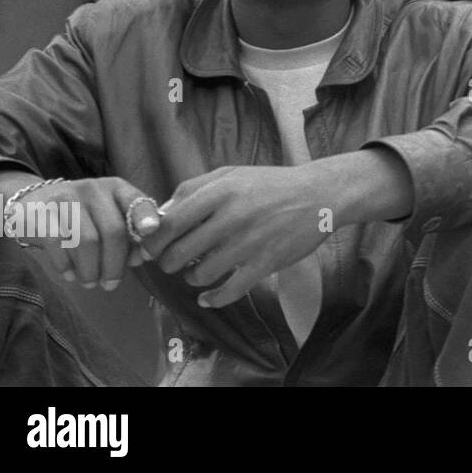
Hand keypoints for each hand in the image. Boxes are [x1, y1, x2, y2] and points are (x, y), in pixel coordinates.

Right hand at [11, 177, 159, 291]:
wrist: (34, 204)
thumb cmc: (83, 216)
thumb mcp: (108, 216)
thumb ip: (128, 234)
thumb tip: (140, 258)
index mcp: (116, 188)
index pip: (134, 200)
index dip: (145, 216)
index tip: (151, 231)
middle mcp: (93, 189)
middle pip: (112, 230)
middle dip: (115, 263)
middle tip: (111, 284)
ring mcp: (66, 199)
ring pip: (86, 241)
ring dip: (90, 268)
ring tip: (91, 282)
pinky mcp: (42, 213)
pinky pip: (58, 244)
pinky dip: (66, 264)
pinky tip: (70, 275)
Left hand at [142, 165, 334, 308]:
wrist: (321, 194)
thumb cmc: (272, 184)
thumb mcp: (232, 174)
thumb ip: (193, 188)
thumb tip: (161, 214)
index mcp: (220, 191)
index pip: (170, 223)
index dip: (152, 241)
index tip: (150, 248)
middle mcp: (232, 216)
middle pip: (180, 253)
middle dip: (169, 263)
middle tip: (173, 263)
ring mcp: (250, 242)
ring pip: (202, 274)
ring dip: (192, 278)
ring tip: (198, 272)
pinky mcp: (267, 262)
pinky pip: (229, 291)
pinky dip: (213, 298)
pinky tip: (208, 297)